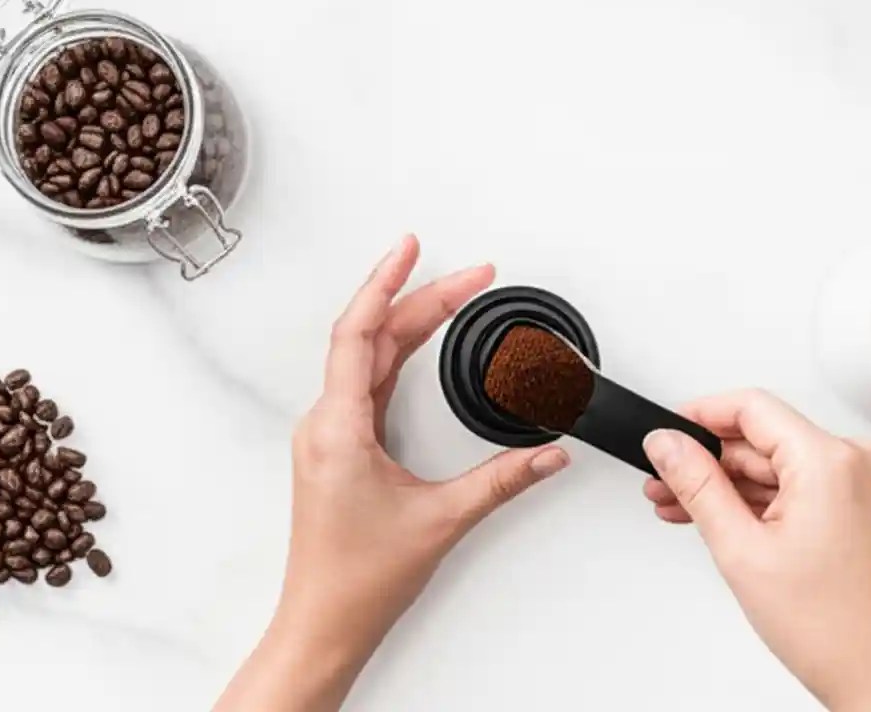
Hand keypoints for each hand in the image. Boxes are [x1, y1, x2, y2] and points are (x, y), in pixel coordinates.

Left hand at [215, 236, 569, 711]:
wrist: (323, 622)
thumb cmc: (358, 578)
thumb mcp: (443, 520)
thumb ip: (502, 480)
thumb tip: (547, 454)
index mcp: (339, 428)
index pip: (360, 332)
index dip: (387, 282)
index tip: (410, 248)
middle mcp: (326, 424)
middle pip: (370, 338)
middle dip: (421, 299)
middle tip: (468, 275)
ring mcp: (328, 435)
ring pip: (365, 358)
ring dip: (405, 322)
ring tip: (447, 295)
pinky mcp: (337, 449)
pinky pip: (363, 383)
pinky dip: (393, 353)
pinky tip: (414, 344)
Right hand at [641, 390, 870, 711]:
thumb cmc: (833, 629)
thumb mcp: (741, 550)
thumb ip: (697, 485)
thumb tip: (668, 443)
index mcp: (831, 461)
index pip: (751, 407)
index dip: (700, 414)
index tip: (667, 431)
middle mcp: (856, 462)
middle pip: (763, 437)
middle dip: (709, 461)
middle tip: (664, 484)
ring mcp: (864, 484)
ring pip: (778, 464)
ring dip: (730, 484)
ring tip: (683, 509)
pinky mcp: (863, 506)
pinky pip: (800, 485)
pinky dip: (762, 501)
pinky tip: (724, 520)